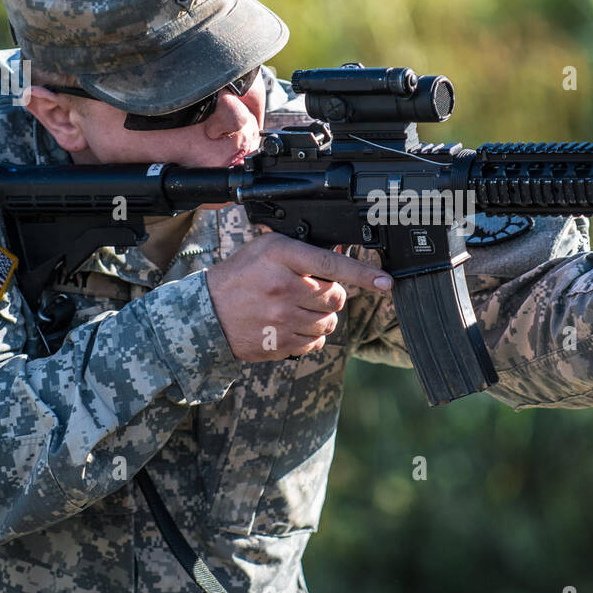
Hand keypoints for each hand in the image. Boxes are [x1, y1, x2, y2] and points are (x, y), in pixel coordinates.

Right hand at [206, 232, 392, 361]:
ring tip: (297, 309)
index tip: (386, 282)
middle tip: (311, 291)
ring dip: (321, 317)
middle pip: (336, 297)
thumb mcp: (267, 248)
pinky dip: (309, 336)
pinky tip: (290, 325)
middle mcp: (282, 287)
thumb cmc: (240, 276)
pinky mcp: (280, 343)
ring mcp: (281, 319)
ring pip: (328, 323)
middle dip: (331, 295)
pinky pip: (315, 343)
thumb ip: (303, 250)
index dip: (363, 274)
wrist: (206, 313)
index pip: (331, 265)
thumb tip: (341, 255)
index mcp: (280, 256)